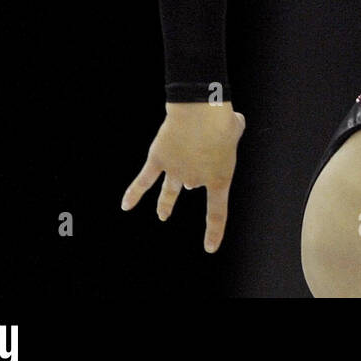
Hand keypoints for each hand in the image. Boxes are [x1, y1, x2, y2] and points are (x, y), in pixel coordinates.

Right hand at [121, 102, 246, 252]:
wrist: (200, 111)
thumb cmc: (221, 118)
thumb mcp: (235, 127)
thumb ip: (233, 131)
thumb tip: (231, 123)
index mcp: (219, 178)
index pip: (217, 213)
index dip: (213, 232)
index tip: (209, 248)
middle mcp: (196, 180)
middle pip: (194, 183)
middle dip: (197, 169)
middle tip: (200, 152)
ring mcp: (175, 172)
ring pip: (169, 191)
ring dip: (166, 203)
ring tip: (163, 215)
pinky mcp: (158, 160)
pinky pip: (143, 181)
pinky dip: (134, 193)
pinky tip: (126, 205)